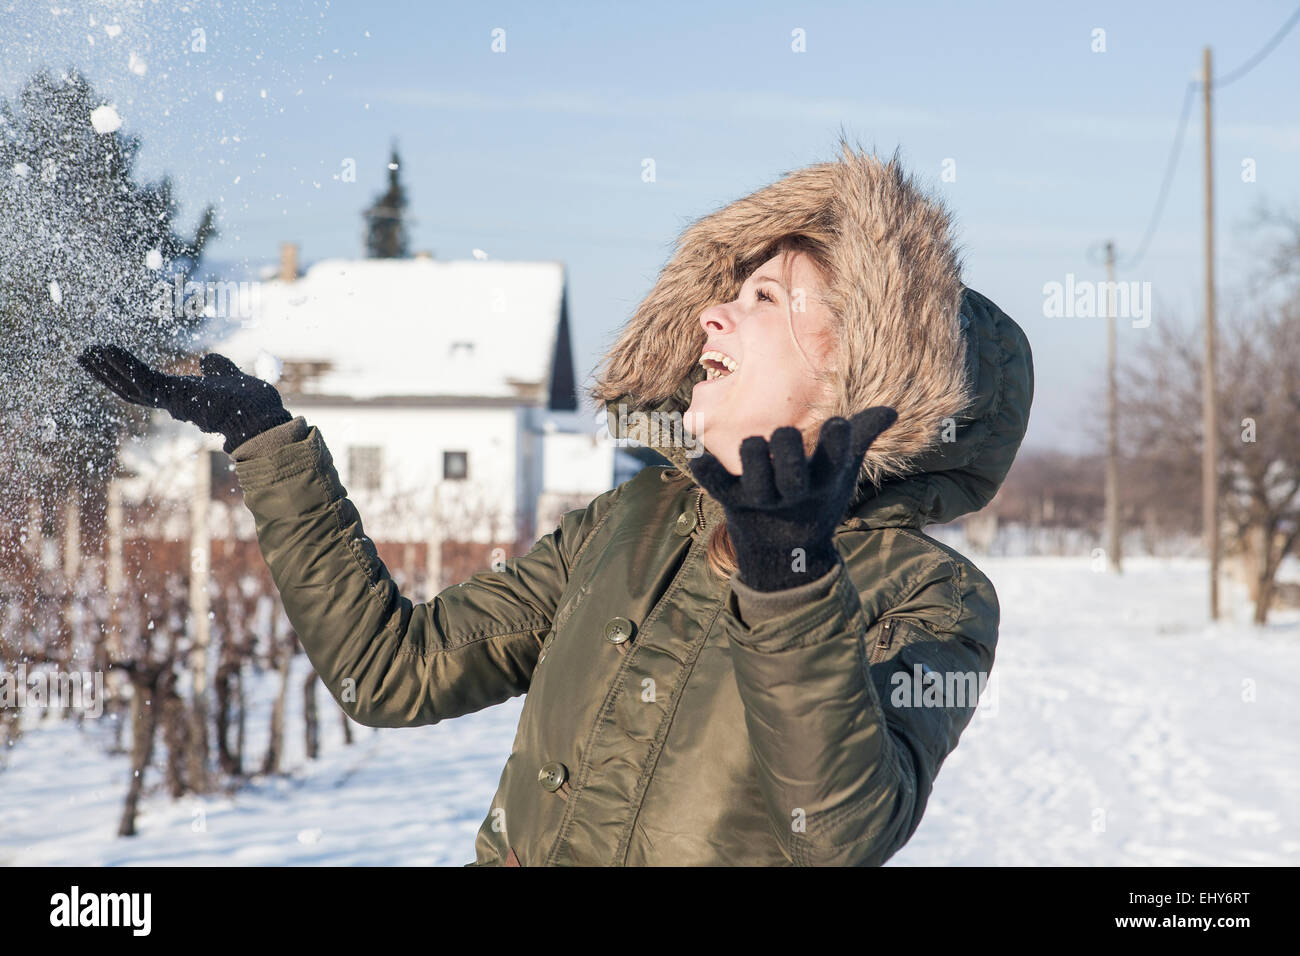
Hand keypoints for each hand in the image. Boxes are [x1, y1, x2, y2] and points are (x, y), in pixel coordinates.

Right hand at [78, 345, 290, 453]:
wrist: (262, 416)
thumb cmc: (252, 403)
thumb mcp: (231, 377)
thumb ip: (219, 368)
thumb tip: (207, 359)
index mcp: (184, 397)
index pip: (147, 387)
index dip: (125, 375)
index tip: (108, 361)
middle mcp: (173, 402)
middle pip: (129, 389)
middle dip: (105, 374)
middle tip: (83, 356)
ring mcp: (172, 400)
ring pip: (130, 385)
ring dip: (107, 368)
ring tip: (86, 352)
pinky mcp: (174, 394)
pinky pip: (142, 378)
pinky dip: (124, 364)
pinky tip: (107, 349)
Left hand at [688, 407, 897, 590]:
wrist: (783, 549)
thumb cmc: (816, 496)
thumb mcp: (842, 471)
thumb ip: (862, 436)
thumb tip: (892, 411)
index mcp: (823, 482)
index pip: (834, 460)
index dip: (835, 442)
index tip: (836, 424)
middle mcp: (792, 493)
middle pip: (791, 475)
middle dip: (787, 450)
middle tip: (785, 433)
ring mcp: (760, 498)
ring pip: (755, 480)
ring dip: (753, 456)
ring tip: (754, 442)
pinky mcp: (731, 500)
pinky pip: (715, 485)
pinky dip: (706, 470)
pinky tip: (698, 453)